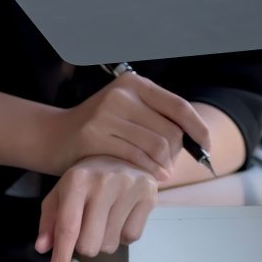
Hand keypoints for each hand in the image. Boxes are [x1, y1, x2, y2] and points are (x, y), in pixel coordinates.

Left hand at [36, 156, 157, 261]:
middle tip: (87, 225)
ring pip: (110, 245)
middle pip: (89, 244)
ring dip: (103, 240)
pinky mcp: (149, 194)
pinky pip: (131, 238)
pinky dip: (123, 234)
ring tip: (105, 216)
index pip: (68, 228)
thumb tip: (43, 248)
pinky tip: (121, 214)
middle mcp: (104, 181)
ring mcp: (129, 187)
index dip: (60, 260)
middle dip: (84, 244)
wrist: (123, 152)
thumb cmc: (87, 178)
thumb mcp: (62, 193)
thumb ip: (50, 220)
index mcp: (77, 180)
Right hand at [55, 74, 210, 180]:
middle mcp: (122, 93)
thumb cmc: (98, 128)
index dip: (199, 129)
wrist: (53, 136)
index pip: (179, 106)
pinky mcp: (94, 134)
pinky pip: (134, 157)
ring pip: (155, 145)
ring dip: (165, 165)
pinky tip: (152, 178)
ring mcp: (107, 112)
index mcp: (135, 84)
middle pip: (170, 129)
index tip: (207, 147)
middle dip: (178, 153)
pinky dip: (149, 170)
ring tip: (164, 174)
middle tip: (173, 165)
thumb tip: (196, 138)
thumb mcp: (127, 111)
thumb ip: (156, 118)